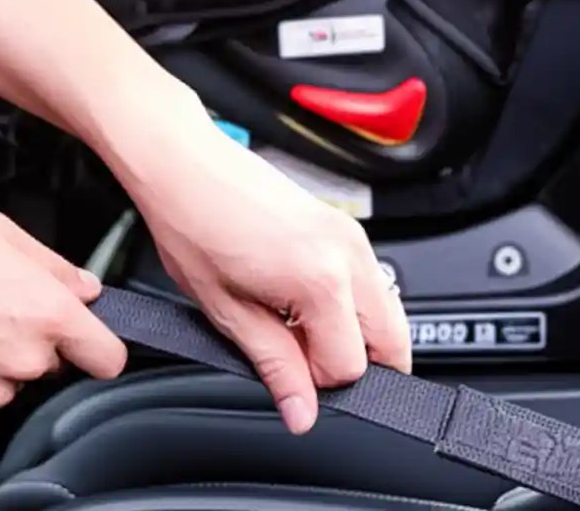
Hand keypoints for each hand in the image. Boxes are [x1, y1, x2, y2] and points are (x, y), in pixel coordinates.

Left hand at [130, 124, 411, 435]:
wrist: (187, 166)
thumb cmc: (194, 224)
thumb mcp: (227, 312)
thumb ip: (276, 366)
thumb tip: (302, 411)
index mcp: (322, 281)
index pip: (351, 365)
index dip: (317, 383)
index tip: (288, 376)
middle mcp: (349, 256)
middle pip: (392, 341)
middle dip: (356, 364)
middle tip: (304, 363)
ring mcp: (352, 237)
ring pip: (388, 311)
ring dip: (356, 334)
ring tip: (299, 329)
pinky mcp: (345, 227)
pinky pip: (371, 282)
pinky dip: (352, 306)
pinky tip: (305, 303)